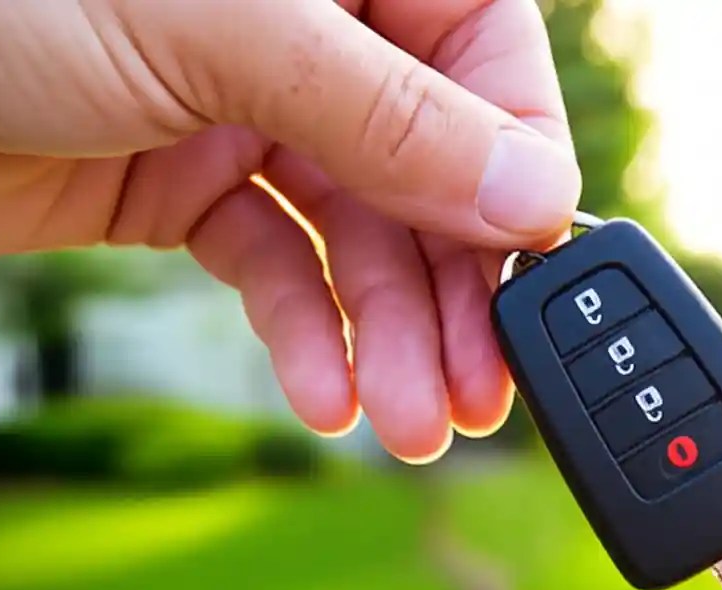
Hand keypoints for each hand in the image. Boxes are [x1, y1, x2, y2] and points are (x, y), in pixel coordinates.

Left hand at [0, 0, 580, 460]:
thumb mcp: (207, 33)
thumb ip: (383, 114)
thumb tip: (529, 191)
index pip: (482, 53)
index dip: (518, 165)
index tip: (534, 266)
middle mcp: (303, 29)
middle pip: (428, 164)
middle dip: (453, 285)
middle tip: (481, 387)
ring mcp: (245, 107)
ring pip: (356, 232)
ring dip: (389, 333)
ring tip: (413, 418)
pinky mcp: (188, 183)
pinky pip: (274, 263)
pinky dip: (303, 334)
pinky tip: (327, 393)